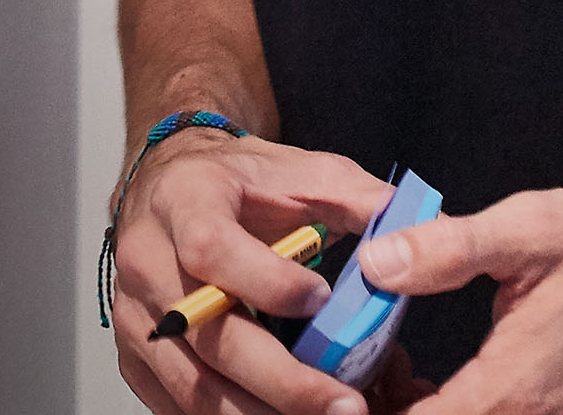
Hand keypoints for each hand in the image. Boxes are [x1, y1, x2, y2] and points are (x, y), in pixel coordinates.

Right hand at [112, 130, 397, 414]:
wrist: (173, 186)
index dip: (265, 280)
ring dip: (261, 414)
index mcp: (183, 200)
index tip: (321, 300)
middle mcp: (148, 259)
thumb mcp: (302, 171)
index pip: (211, 247)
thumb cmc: (240, 185)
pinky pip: (179, 407)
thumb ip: (360, 200)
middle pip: (206, 335)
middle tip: (345, 405)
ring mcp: (135, 315)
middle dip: (281, 380)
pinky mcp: (137, 356)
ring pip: (193, 385)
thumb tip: (427, 230)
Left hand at [354, 186, 562, 414]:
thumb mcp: (534, 228)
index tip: (353, 379)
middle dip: (403, 410)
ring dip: (445, 412)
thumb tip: (376, 264)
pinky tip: (476, 376)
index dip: (371, 410)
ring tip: (417, 372)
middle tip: (379, 370)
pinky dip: (487, 411)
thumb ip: (450, 250)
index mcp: (515, 388)